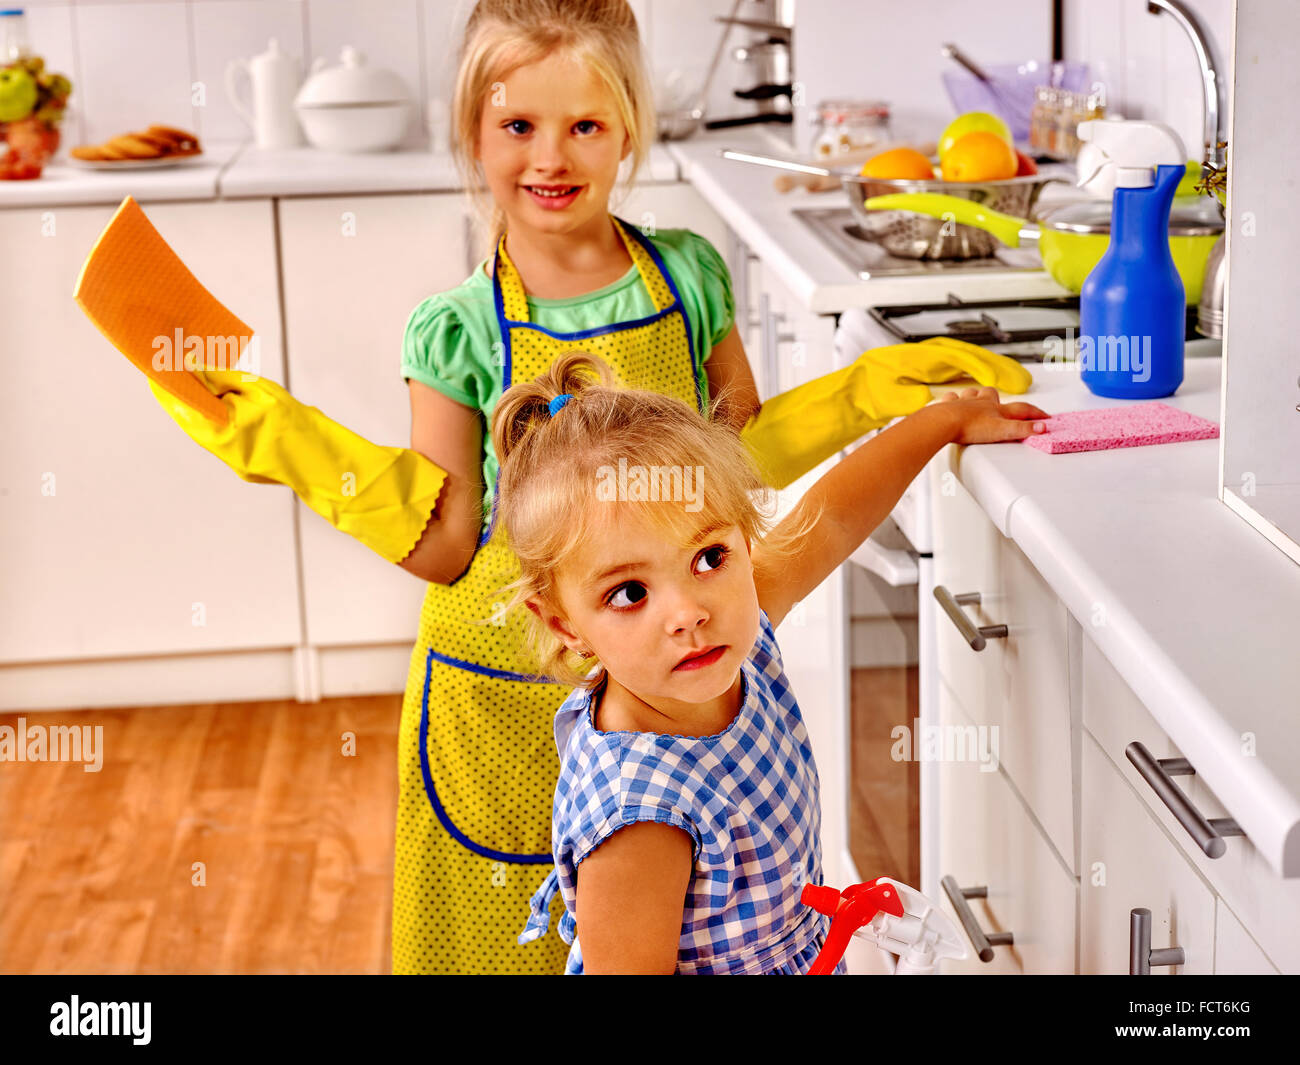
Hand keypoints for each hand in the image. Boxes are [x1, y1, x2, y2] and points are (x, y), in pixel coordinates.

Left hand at [934, 386, 1049, 444]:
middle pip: (993, 395)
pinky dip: (953, 400)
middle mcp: (981, 402)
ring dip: (976, 396)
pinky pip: (951, 399)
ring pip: (972, 393)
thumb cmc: (970, 427)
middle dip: (999, 399)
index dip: (1035, 413)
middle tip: (1001, 404)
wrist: (943, 422)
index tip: (1044, 417)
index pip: (1021, 409)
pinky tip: (953, 403)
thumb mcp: (1002, 431)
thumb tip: (1041, 428)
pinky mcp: (948, 407)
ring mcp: (964, 403)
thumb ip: (1022, 429)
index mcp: (997, 409)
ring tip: (977, 401)